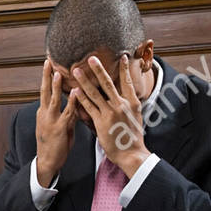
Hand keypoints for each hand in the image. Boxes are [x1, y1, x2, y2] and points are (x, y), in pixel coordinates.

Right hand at [34, 58, 80, 187]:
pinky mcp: (59, 128)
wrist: (47, 162)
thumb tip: (76, 105)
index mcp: (43, 112)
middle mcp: (44, 114)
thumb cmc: (55, 145)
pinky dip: (72, 101)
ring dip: (56, 86)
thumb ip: (67, 114)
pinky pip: (67, 112)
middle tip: (47, 61)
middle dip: (46, 75)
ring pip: (53, 99)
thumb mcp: (60, 127)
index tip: (48, 65)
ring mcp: (50, 121)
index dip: (46, 77)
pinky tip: (76, 92)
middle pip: (44, 91)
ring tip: (58, 73)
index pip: (44, 91)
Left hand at [74, 54, 150, 175]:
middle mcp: (122, 105)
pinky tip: (74, 90)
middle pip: (108, 83)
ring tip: (76, 71)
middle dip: (99, 69)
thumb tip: (128, 97)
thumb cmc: (132, 137)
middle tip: (91, 57)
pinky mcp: (101, 122)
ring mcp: (110, 113)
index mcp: (133, 103)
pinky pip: (89, 107)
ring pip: (95, 93)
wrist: (131, 153)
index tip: (124, 57)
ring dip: (84, 81)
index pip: (128, 82)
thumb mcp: (136, 117)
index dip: (125, 69)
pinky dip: (81, 98)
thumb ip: (130, 105)